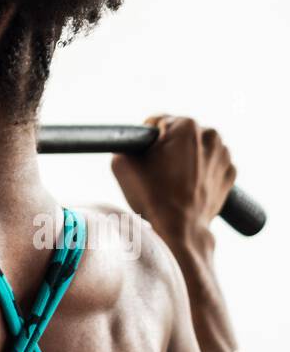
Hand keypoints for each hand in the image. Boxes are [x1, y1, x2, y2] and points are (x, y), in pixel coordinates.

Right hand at [111, 115, 236, 241]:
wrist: (179, 229)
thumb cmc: (151, 197)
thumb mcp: (121, 165)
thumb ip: (123, 144)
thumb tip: (130, 144)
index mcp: (185, 125)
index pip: (156, 122)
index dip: (145, 141)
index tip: (144, 158)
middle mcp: (210, 133)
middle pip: (179, 136)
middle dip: (167, 149)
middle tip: (157, 174)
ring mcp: (224, 154)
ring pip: (196, 150)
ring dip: (185, 160)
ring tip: (172, 184)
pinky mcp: (230, 173)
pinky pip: (210, 166)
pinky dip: (200, 174)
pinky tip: (187, 189)